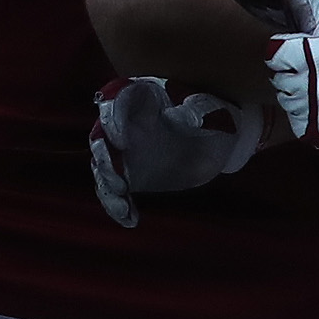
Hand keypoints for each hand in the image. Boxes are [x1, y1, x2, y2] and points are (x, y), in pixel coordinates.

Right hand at [88, 77, 262, 228]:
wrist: (215, 144)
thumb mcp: (211, 111)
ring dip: (108, 185)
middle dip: (103, 155)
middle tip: (114, 174)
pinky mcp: (128, 177)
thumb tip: (184, 117)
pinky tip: (130, 219)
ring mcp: (123, 152)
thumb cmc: (212, 118)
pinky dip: (117, 206)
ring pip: (103, 167)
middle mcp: (126, 123)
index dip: (114, 118)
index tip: (120, 139)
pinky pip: (114, 192)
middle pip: (102, 136)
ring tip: (122, 201)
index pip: (120, 101)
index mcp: (144, 99)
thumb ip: (197, 112)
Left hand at [265, 28, 318, 151]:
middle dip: (292, 73)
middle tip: (313, 72)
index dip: (285, 53)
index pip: (274, 54)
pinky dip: (305, 115)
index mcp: (310, 54)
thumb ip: (307, 5)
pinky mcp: (313, 130)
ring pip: (286, 100)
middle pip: (279, 77)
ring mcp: (309, 109)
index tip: (298, 54)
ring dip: (297, 95)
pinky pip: (295, 120)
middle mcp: (306, 83)